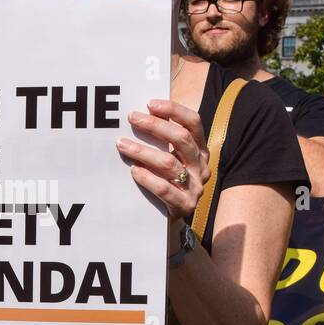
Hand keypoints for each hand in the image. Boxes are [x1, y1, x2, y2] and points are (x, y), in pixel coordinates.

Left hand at [116, 98, 210, 223]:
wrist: (169, 220)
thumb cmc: (165, 181)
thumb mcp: (170, 158)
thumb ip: (161, 140)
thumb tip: (137, 114)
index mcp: (200, 149)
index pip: (193, 123)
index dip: (174, 110)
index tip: (150, 104)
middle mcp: (201, 166)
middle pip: (181, 139)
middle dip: (155, 125)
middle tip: (132, 118)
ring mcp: (195, 186)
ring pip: (169, 163)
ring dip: (143, 151)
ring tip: (122, 144)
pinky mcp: (185, 205)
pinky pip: (165, 189)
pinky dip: (148, 178)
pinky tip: (134, 171)